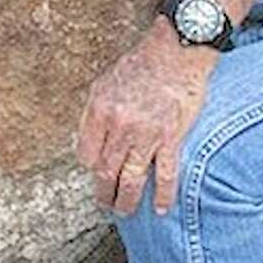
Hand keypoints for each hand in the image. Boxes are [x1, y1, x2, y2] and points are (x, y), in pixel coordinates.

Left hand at [77, 23, 217, 215]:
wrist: (177, 52)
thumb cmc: (141, 65)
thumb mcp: (104, 83)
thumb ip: (94, 114)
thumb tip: (86, 143)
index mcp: (100, 110)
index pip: (86, 154)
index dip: (90, 167)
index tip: (96, 172)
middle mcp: (120, 125)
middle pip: (105, 172)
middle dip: (103, 193)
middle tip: (105, 203)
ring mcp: (146, 134)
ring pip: (131, 179)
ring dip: (126, 201)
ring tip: (124, 211)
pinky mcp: (172, 137)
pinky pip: (166, 175)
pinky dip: (163, 196)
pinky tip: (160, 208)